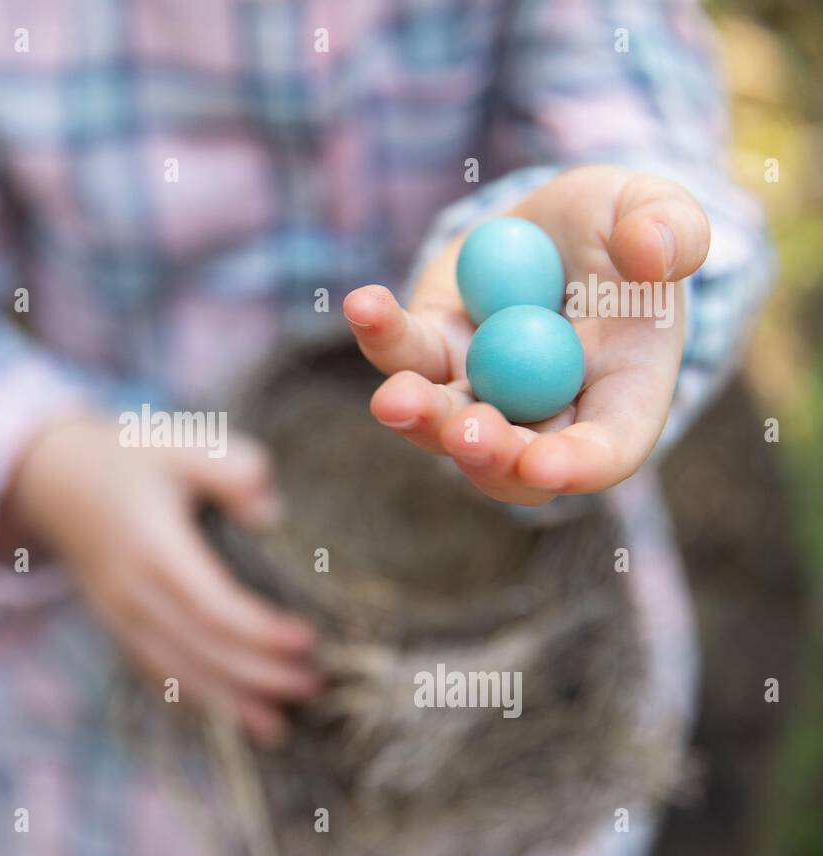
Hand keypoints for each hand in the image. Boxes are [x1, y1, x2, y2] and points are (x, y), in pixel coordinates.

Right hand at [2, 417, 317, 745]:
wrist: (56, 483)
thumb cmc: (131, 460)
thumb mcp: (178, 443)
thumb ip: (229, 467)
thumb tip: (269, 512)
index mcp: (152, 545)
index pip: (210, 604)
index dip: (258, 630)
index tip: (307, 640)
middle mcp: (132, 591)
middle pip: (198, 648)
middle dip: (257, 674)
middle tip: (313, 685)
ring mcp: (120, 616)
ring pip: (176, 672)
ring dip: (230, 703)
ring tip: (281, 725)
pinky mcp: (119, 628)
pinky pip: (158, 673)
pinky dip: (198, 700)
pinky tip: (238, 717)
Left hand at [344, 165, 710, 505]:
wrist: (552, 221)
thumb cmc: (621, 224)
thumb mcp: (655, 209)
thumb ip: (671, 229)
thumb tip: (655, 256)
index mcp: (622, 393)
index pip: (608, 450)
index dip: (580, 465)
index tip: (546, 466)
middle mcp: (545, 412)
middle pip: (512, 463)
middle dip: (487, 456)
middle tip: (466, 434)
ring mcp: (480, 391)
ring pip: (443, 426)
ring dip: (420, 417)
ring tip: (395, 399)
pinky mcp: (431, 354)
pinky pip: (402, 354)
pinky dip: (381, 334)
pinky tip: (364, 305)